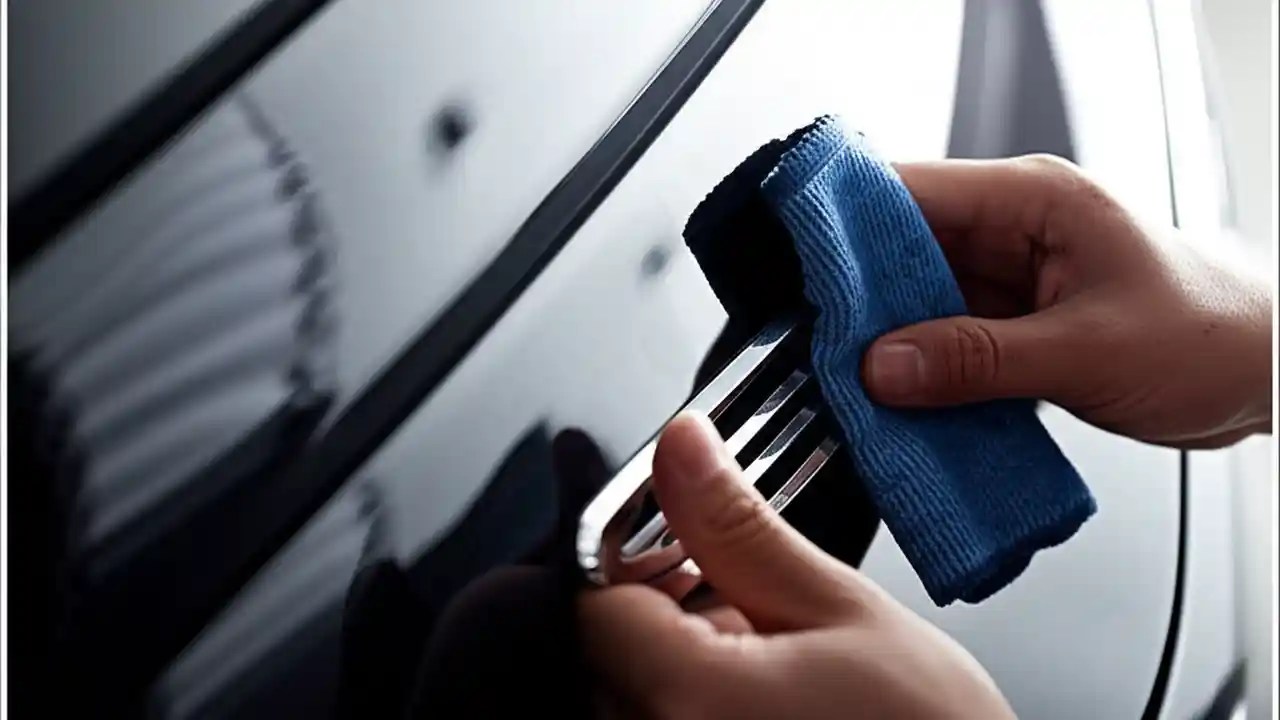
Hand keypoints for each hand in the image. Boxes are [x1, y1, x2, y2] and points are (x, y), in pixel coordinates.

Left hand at [578, 412, 1013, 719]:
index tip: (682, 533)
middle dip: (665, 600)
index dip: (632, 549)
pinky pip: (661, 719)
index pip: (591, 597)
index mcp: (687, 698)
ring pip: (632, 685)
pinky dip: (697, 692)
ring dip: (684, 649)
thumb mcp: (845, 610)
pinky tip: (765, 687)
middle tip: (746, 589)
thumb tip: (683, 449)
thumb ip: (741, 529)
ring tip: (773, 649)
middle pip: (607, 644)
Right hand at [864, 155, 1271, 448]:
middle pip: (901, 249)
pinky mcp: (1007, 323)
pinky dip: (918, 368)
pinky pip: (941, 337)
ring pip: (915, 299)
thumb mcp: (1090, 350)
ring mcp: (1007, 277)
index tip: (799, 260)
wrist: (1262, 375)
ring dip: (887, 340)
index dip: (847, 221)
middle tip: (824, 343)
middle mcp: (1013, 229)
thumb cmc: (1212, 333)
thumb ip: (981, 359)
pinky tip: (901, 398)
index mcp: (1035, 198)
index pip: (912, 189)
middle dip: (859, 297)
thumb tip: (887, 365)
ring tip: (856, 379)